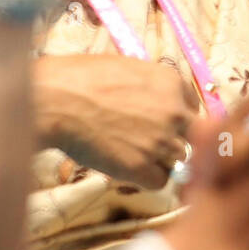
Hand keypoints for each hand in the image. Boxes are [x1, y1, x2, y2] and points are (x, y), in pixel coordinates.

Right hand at [34, 55, 198, 187]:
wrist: (54, 100)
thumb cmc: (80, 78)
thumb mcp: (127, 68)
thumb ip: (153, 87)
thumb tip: (159, 103)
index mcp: (172, 83)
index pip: (194, 109)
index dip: (177, 119)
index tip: (159, 124)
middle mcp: (175, 112)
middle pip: (191, 137)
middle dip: (173, 141)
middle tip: (146, 142)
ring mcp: (160, 141)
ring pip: (179, 161)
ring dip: (160, 161)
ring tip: (131, 153)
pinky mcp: (141, 166)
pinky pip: (160, 181)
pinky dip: (146, 178)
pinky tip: (127, 168)